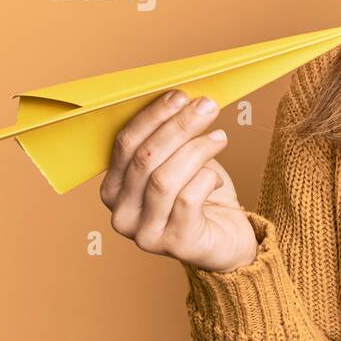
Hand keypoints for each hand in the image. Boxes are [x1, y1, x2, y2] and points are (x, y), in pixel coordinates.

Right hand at [100, 89, 258, 271]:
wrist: (226, 241)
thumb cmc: (201, 197)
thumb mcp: (179, 164)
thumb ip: (170, 140)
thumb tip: (183, 100)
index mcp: (113, 190)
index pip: (124, 145)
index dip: (152, 117)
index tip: (180, 96)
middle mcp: (122, 214)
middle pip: (145, 158)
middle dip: (178, 127)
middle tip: (206, 107)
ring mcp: (145, 233)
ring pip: (164, 178)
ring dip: (196, 149)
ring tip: (219, 137)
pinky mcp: (175, 244)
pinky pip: (188, 200)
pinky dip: (206, 178)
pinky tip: (218, 177)